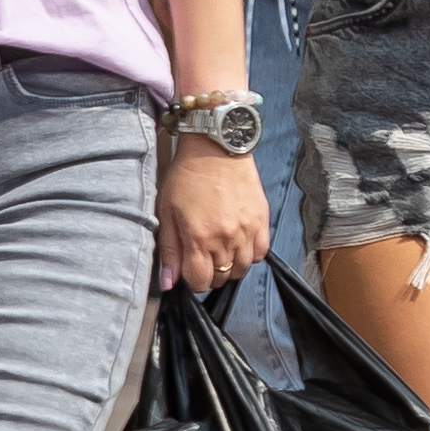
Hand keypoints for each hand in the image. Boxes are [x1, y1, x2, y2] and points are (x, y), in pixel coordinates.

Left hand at [157, 139, 270, 293]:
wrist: (216, 147)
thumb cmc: (187, 176)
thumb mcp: (167, 211)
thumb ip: (169, 250)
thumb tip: (169, 283)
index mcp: (198, 237)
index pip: (200, 281)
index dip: (192, 280)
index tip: (190, 269)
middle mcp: (225, 237)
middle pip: (221, 278)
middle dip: (209, 273)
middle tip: (203, 256)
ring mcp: (246, 230)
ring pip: (242, 269)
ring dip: (230, 266)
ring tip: (220, 249)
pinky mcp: (261, 220)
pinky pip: (260, 253)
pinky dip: (250, 254)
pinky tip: (238, 242)